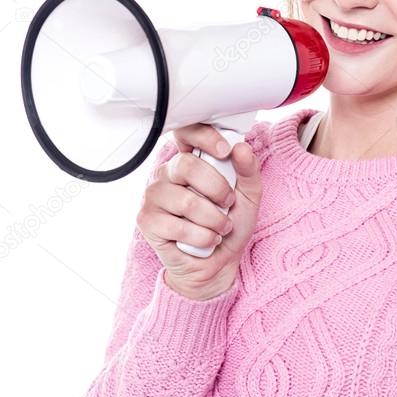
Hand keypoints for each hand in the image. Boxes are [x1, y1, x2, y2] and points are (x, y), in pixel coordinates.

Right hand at [136, 123, 262, 300]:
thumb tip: (240, 148)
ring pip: (186, 201)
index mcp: (190, 161)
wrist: (218, 264)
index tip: (224, 150)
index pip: (186, 133)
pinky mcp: (147, 220)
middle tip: (227, 205)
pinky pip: (177, 226)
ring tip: (219, 228)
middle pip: (188, 166)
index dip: (204, 137)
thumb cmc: (229, 226)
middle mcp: (168, 174)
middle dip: (218, 190)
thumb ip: (248, 170)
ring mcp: (154, 196)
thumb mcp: (249, 196)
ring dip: (213, 220)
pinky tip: (205, 241)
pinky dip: (201, 238)